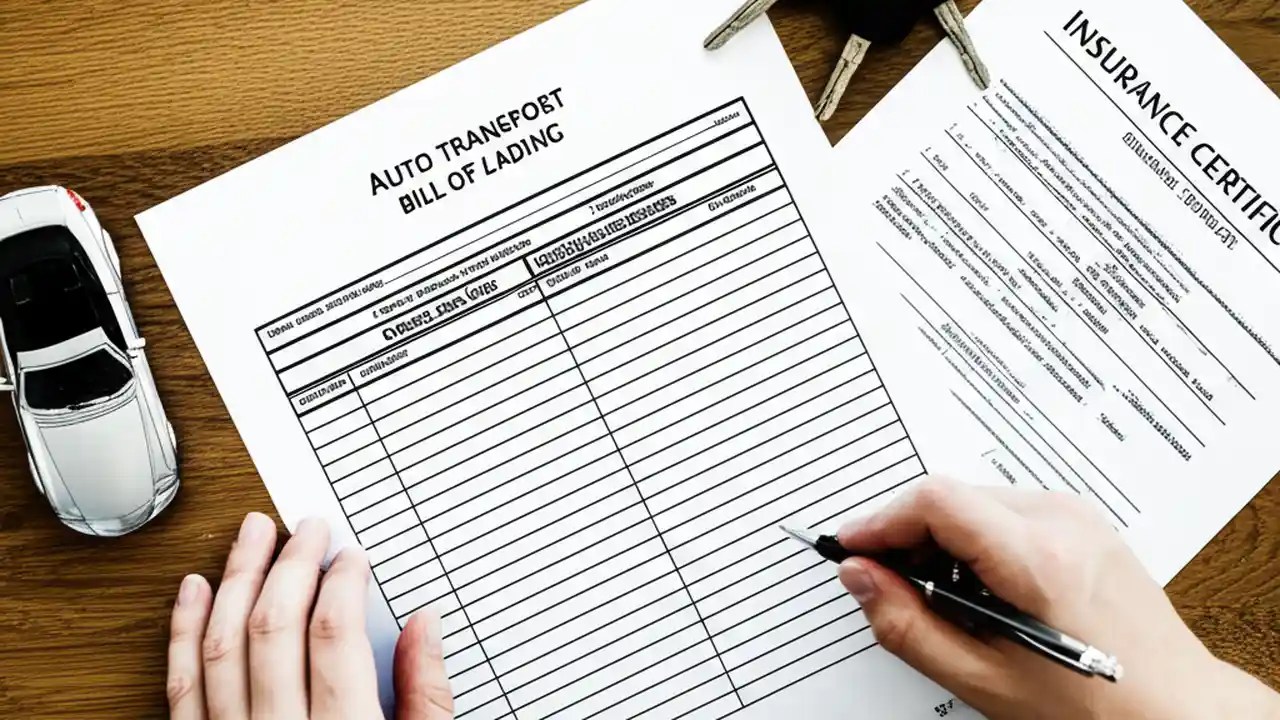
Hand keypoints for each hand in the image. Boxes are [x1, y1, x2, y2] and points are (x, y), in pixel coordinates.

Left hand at [165, 513, 455, 718]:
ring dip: (233, 581)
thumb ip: (427, 697)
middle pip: (272, 630)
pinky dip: (182, 633)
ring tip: (250, 536)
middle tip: (306, 527)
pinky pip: (180, 688)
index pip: (332, 635)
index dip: (340, 582)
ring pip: (219, 648)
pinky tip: (192, 592)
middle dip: (290, 565)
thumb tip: (424, 625)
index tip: (352, 556)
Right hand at [837, 477, 1279, 719]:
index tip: (852, 548)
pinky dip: (974, 540)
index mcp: (1039, 556)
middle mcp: (1062, 521)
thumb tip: (861, 579)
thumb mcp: (985, 678)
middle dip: (907, 535)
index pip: (936, 500)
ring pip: (975, 502)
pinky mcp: (1082, 523)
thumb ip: (909, 626)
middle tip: (888, 584)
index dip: (880, 521)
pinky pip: (1006, 512)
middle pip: (951, 496)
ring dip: (940, 538)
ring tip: (941, 598)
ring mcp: (1077, 517)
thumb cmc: (1097, 706)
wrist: (1176, 709)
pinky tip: (978, 589)